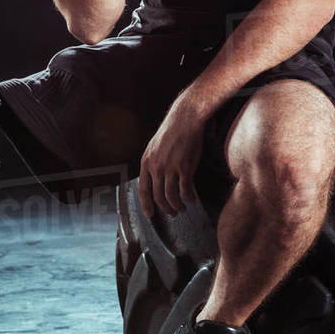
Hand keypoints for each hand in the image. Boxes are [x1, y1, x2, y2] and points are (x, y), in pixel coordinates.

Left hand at [138, 98, 206, 218]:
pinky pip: (185, 190)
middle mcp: (156, 167)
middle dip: (165, 209)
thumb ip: (154, 162)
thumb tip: (156, 177)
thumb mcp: (155, 146)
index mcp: (146, 162)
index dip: (146, 205)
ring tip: (182, 208)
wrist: (186, 119)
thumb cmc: (172, 130)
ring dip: (177, 206)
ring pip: (171, 197)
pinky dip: (188, 198)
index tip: (150, 214)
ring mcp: (170, 168)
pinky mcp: (185, 168)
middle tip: (172, 213)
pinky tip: (191, 199)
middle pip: (158, 196)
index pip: (143, 189)